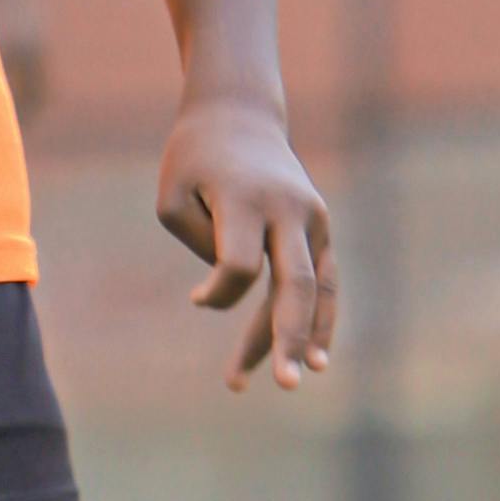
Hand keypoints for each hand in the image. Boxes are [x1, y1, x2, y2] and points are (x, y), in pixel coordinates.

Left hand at [158, 96, 335, 395]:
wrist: (238, 116)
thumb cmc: (193, 159)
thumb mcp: (173, 194)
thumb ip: (202, 244)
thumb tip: (235, 286)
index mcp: (246, 198)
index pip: (239, 266)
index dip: (217, 293)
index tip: (195, 299)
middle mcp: (287, 210)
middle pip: (295, 285)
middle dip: (288, 337)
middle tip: (285, 385)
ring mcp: (311, 219)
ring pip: (314, 290)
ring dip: (303, 338)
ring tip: (294, 380)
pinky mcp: (319, 227)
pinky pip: (326, 281)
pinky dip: (321, 319)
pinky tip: (315, 358)